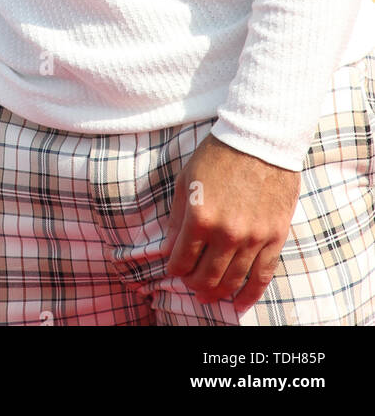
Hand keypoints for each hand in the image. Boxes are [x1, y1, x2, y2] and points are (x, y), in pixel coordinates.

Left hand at [163, 132, 300, 310]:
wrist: (260, 138)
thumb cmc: (218, 154)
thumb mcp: (186, 179)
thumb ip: (176, 218)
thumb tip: (168, 249)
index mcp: (200, 217)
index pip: (181, 261)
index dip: (174, 269)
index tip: (174, 267)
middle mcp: (226, 233)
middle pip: (206, 277)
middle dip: (194, 285)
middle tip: (191, 284)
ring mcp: (253, 237)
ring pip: (232, 281)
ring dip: (218, 292)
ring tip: (210, 296)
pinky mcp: (275, 237)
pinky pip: (262, 275)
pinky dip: (250, 294)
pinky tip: (239, 304)